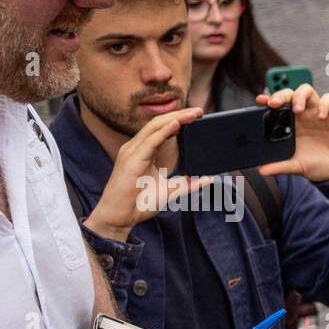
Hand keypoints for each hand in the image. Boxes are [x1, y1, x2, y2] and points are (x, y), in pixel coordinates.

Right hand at [84, 107, 211, 242]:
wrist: (120, 218)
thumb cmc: (139, 204)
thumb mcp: (170, 191)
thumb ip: (188, 183)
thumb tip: (207, 178)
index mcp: (144, 152)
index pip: (162, 129)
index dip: (179, 121)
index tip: (197, 117)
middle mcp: (136, 148)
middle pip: (159, 123)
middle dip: (180, 115)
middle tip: (199, 111)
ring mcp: (132, 152)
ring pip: (154, 127)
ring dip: (175, 119)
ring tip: (192, 114)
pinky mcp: (131, 160)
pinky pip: (149, 141)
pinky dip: (163, 132)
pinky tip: (176, 125)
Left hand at [256, 84, 328, 181]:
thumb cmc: (319, 166)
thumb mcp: (298, 167)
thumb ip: (280, 166)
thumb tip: (261, 170)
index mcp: (291, 125)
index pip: (277, 107)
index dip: (268, 100)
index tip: (260, 101)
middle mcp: (303, 116)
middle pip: (290, 94)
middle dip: (281, 95)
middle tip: (274, 104)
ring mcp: (318, 112)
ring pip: (307, 91)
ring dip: (300, 96)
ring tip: (298, 109)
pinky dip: (324, 104)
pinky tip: (322, 116)